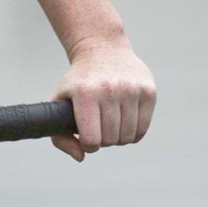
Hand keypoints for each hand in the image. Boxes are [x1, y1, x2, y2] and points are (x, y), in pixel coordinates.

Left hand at [49, 39, 155, 161]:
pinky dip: (133, 132)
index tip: (86, 136)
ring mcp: (131, 89)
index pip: (91, 139)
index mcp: (85, 93)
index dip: (88, 144)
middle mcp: (109, 90)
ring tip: (110, 123)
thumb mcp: (59, 102)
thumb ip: (59, 136)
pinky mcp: (148, 91)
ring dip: (118, 137)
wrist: (102, 50)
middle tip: (99, 127)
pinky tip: (124, 121)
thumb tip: (81, 157)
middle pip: (110, 140)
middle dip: (103, 140)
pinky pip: (142, 129)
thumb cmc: (79, 82)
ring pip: (128, 137)